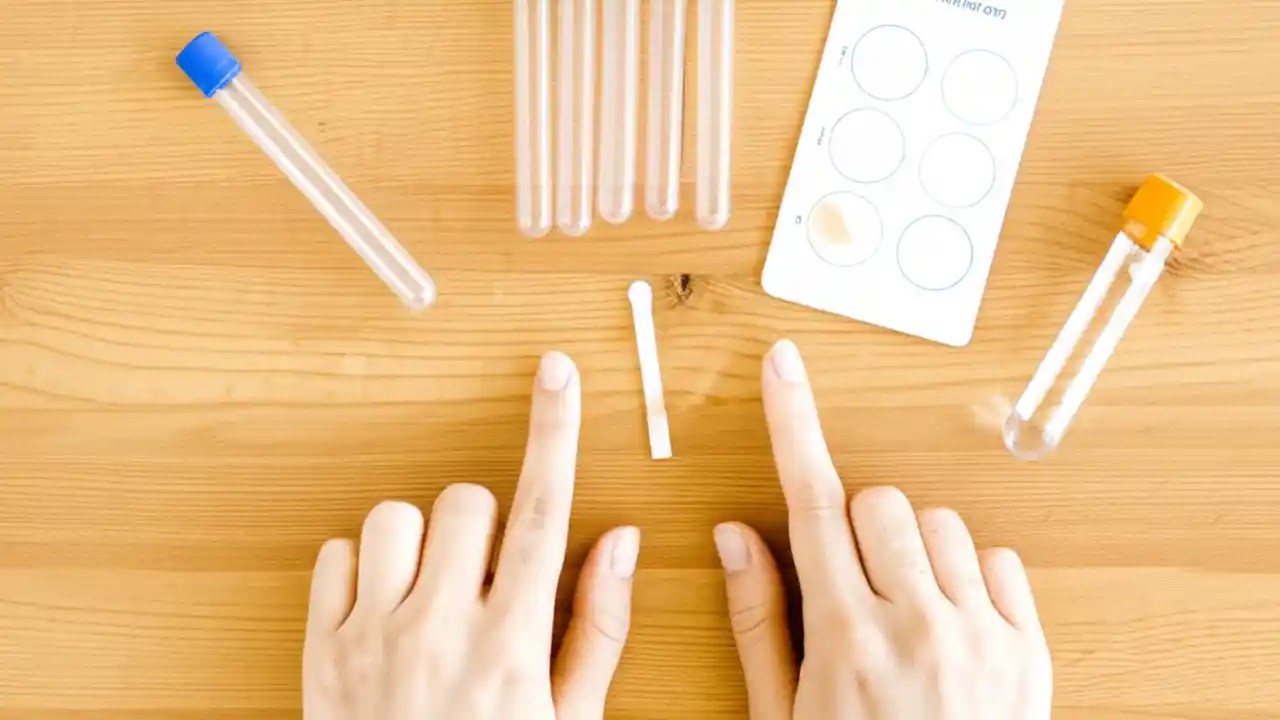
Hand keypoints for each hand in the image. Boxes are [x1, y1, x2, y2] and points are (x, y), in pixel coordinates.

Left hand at [303, 352, 638, 719]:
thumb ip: (600, 626)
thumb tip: (624, 539)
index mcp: (512, 645)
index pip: (545, 511)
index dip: (556, 432)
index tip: (557, 375)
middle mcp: (439, 630)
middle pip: (467, 500)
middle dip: (487, 522)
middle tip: (489, 578)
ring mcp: (371, 638)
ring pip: (396, 518)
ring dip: (423, 541)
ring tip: (434, 591)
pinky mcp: (319, 651)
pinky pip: (336, 554)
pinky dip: (364, 568)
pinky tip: (387, 608)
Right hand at [715, 340, 1052, 718]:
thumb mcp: (779, 718)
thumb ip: (758, 619)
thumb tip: (733, 533)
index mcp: (845, 640)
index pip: (810, 502)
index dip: (791, 424)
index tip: (783, 367)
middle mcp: (919, 626)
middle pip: (878, 500)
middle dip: (852, 521)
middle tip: (845, 580)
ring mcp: (983, 637)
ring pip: (939, 522)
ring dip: (909, 548)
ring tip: (899, 608)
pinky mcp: (1031, 650)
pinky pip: (997, 559)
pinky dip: (966, 575)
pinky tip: (946, 623)